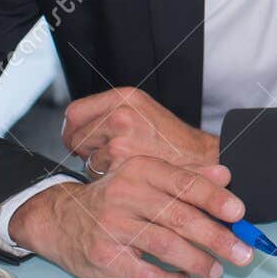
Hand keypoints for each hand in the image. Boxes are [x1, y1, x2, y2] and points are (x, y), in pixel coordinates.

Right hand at [10, 156, 253, 277]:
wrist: (61, 219)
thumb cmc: (115, 199)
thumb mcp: (146, 179)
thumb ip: (186, 177)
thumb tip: (225, 175)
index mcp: (141, 171)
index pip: (185, 183)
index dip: (215, 198)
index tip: (239, 212)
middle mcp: (126, 195)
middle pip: (181, 218)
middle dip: (217, 238)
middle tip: (243, 253)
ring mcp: (112, 227)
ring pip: (167, 248)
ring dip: (198, 262)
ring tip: (215, 270)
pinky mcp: (103, 257)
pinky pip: (145, 276)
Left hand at [63, 86, 219, 173]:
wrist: (204, 162)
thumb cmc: (174, 144)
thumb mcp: (144, 114)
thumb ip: (111, 114)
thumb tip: (74, 126)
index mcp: (125, 97)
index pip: (75, 112)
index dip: (72, 130)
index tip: (78, 140)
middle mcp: (120, 113)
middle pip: (74, 135)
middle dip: (83, 150)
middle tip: (100, 158)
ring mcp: (120, 138)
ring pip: (86, 158)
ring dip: (98, 167)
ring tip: (126, 167)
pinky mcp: (122, 162)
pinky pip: (98, 175)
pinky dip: (108, 180)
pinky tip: (130, 177)